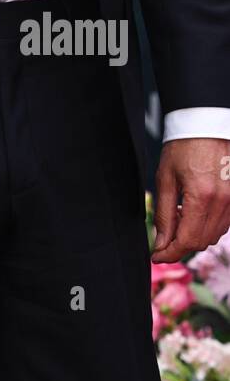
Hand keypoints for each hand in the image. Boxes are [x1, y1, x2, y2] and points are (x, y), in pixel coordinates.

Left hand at [151, 137, 229, 262]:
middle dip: (180, 245)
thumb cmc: (183, 146)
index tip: (157, 256)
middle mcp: (223, 202)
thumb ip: (164, 214)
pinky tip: (193, 211)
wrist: (206, 125)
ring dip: (194, 235)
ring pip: (214, 235)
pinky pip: (224, 224)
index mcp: (202, 196)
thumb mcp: (165, 178)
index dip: (170, 253)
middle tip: (163, 236)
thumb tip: (160, 242)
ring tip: (178, 217)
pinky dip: (207, 225)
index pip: (187, 240)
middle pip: (202, 242)